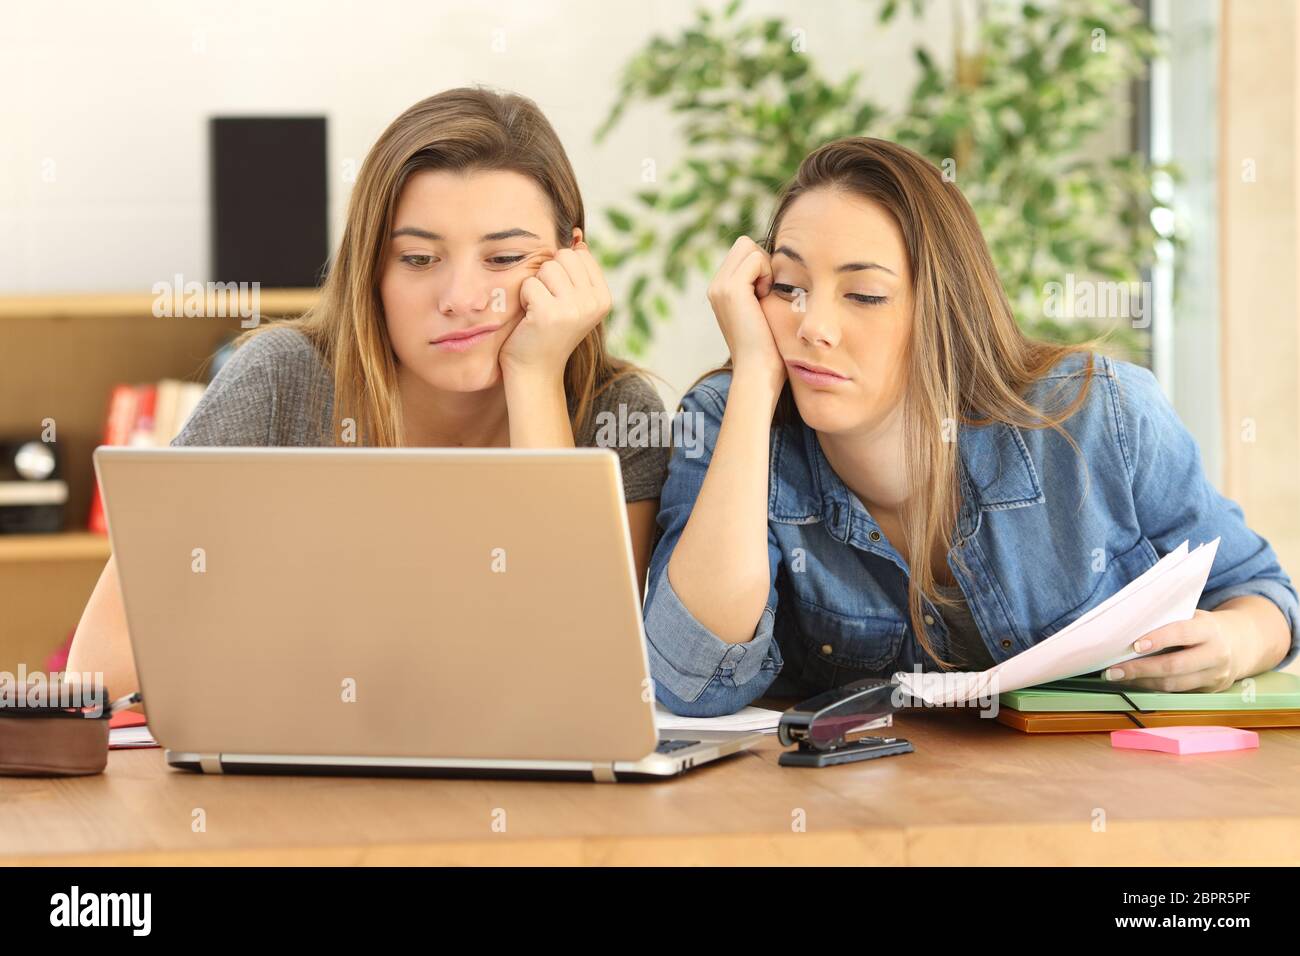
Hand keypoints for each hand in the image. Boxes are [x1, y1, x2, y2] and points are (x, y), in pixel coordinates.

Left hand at [500, 241, 610, 380]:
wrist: (535, 370)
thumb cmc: (548, 332)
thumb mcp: (573, 300)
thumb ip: (578, 270)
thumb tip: (577, 235)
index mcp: (604, 297)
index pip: (579, 254)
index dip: (561, 271)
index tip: (559, 297)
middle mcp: (595, 303)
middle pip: (563, 256)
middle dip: (548, 275)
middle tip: (546, 303)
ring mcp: (575, 309)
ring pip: (547, 267)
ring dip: (535, 286)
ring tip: (538, 310)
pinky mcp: (550, 314)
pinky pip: (529, 283)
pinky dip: (524, 297)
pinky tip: (529, 318)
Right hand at [707, 236, 785, 394]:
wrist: (758, 370)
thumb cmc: (769, 347)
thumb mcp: (762, 311)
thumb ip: (761, 287)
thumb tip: (780, 265)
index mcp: (721, 290)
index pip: (743, 252)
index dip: (762, 266)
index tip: (767, 295)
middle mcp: (715, 286)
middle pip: (745, 245)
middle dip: (763, 263)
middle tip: (767, 293)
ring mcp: (720, 286)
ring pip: (749, 247)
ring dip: (765, 268)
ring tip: (765, 298)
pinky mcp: (730, 288)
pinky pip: (755, 257)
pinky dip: (767, 274)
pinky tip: (765, 298)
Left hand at [1103, 609, 1238, 692]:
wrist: (1241, 644)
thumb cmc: (1203, 627)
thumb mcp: (1193, 616)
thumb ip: (1169, 620)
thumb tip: (1129, 627)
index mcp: (1209, 629)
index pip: (1182, 633)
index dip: (1158, 639)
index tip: (1134, 645)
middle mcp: (1216, 654)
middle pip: (1174, 665)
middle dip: (1140, 669)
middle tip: (1113, 669)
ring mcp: (1215, 676)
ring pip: (1174, 684)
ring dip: (1142, 682)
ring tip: (1118, 677)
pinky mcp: (1210, 690)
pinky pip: (1177, 692)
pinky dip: (1153, 687)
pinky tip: (1135, 682)